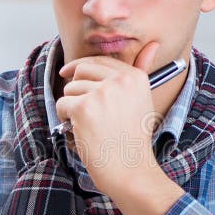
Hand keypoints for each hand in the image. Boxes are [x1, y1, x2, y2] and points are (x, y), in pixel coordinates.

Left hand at [57, 42, 160, 196]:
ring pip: (70, 88)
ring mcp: (101, 93)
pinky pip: (62, 104)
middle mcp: (120, 81)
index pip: (100, 61)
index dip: (82, 69)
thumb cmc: (133, 140)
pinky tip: (79, 131)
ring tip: (88, 125)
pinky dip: (65, 119)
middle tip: (82, 109)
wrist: (131, 171)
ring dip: (72, 106)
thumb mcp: (142, 100)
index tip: (70, 75)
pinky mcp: (83, 108)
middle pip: (81, 70)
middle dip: (76, 88)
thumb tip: (152, 44)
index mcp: (134, 77)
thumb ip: (141, 70)